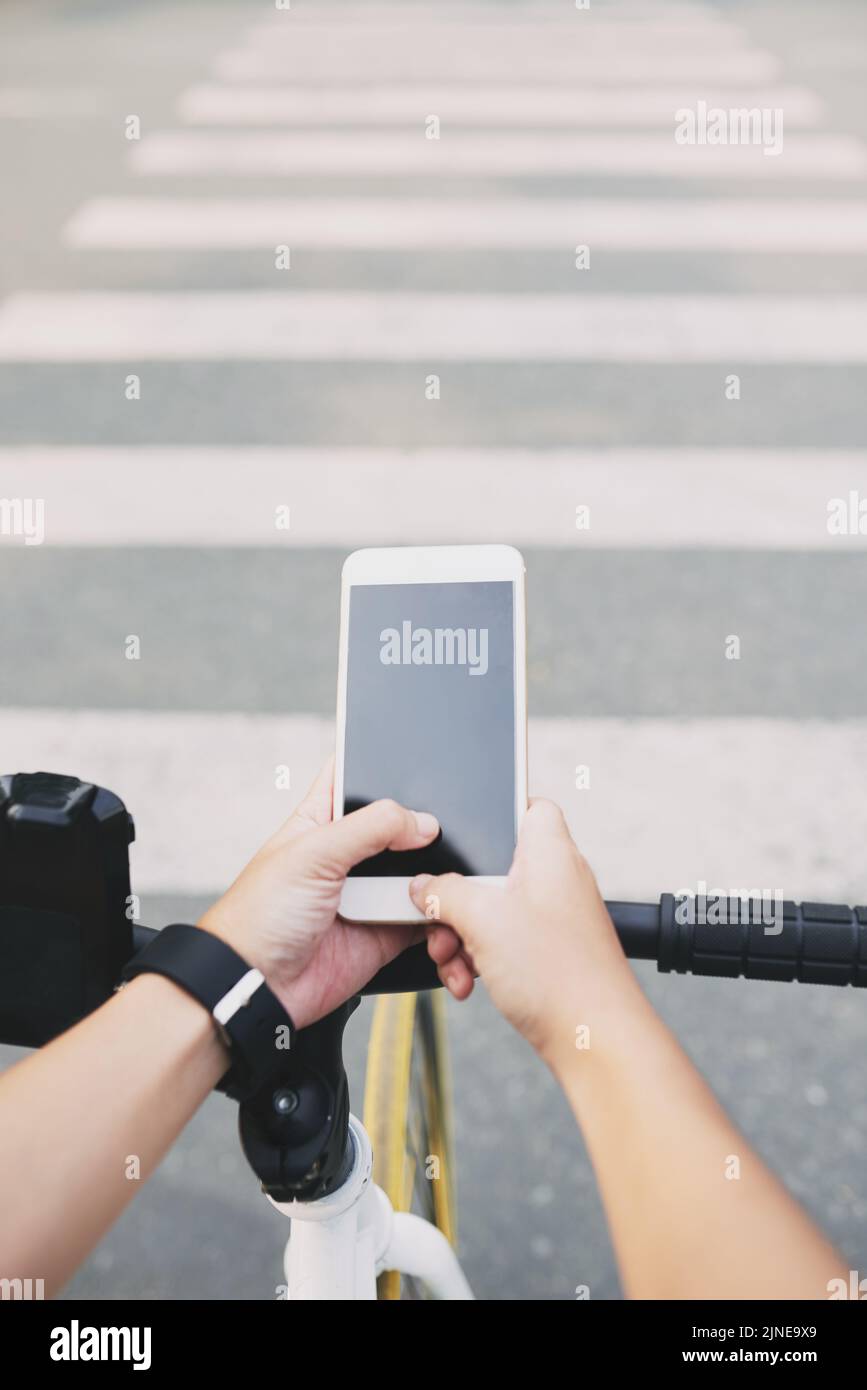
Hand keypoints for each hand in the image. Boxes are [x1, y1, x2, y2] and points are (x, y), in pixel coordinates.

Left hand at [199, 760, 438, 1028]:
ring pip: (424, 874)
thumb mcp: (312, 854)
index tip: (424, 769)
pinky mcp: (387, 931)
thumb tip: (423, 821)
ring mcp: (371, 893)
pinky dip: (442, 920)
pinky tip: (444, 921)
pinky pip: (427, 919)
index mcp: (324, 820)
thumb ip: (370, 828)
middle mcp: (352, 854)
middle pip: (406, 829)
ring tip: (446, 888)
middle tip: (445, 841)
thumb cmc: (258, 916)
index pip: (359, 778)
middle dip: (429, 833)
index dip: (388, 770)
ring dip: (439, 881)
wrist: (257, 986)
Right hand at [409, 799, 634, 1057]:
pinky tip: (469, 981)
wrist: (594, 1038)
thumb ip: (444, 893)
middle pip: (492, 868)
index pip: (531, 805)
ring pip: (492, 910)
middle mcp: (555, 880)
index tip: (464, 832)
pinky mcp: (548, 951)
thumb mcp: (483, 921)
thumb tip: (424, 887)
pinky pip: (502, 941)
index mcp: (550, 854)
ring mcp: (553, 917)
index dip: (497, 810)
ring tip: (456, 963)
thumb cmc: (562, 975)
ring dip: (462, 936)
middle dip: (457, 900)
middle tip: (444, 923)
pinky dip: (480, 958)